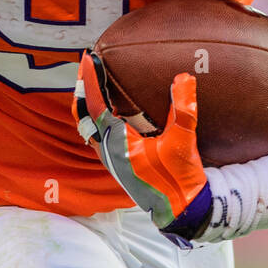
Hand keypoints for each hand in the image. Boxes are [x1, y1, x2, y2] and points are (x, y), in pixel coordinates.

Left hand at [73, 51, 210, 244]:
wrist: (180, 209)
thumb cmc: (179, 178)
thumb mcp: (183, 141)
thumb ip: (184, 108)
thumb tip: (183, 77)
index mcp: (117, 143)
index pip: (96, 104)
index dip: (91, 80)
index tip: (89, 58)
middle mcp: (107, 150)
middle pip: (84, 114)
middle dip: (83, 89)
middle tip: (87, 66)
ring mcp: (110, 158)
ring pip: (88, 125)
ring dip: (88, 103)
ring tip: (93, 83)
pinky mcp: (117, 163)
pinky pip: (97, 134)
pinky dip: (96, 116)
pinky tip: (109, 110)